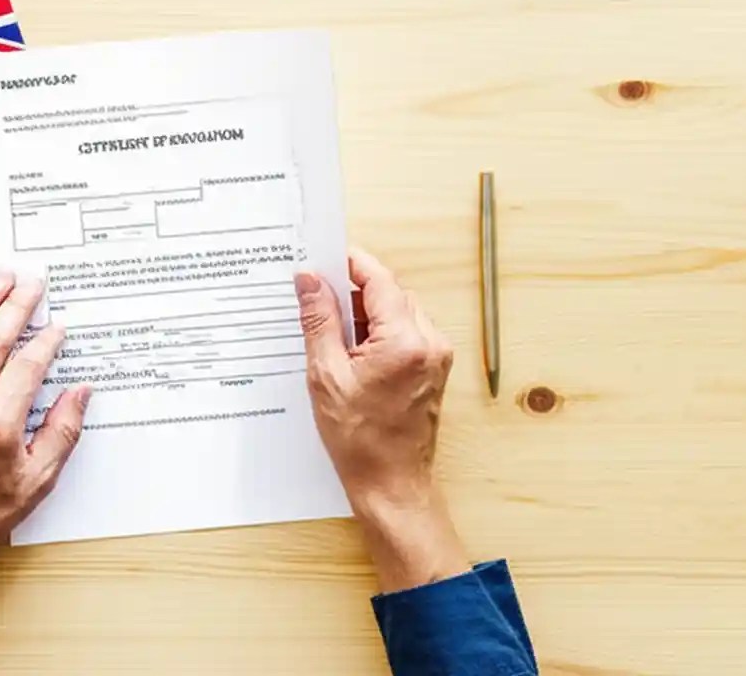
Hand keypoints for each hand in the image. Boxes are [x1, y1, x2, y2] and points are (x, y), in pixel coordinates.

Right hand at [294, 248, 469, 591]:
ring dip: (365, 314)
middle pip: (390, 293)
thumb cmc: (359, 441)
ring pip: (398, 312)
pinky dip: (378, 333)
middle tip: (317, 301)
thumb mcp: (326, 375)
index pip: (379, 281)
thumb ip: (319, 321)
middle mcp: (429, 343)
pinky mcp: (434, 368)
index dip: (349, 264)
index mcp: (404, 342)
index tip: (323, 259)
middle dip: (353, 292)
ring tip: (332, 337)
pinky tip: (351, 354)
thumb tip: (309, 281)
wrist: (392, 484)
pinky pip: (406, 333)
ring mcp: (436, 356)